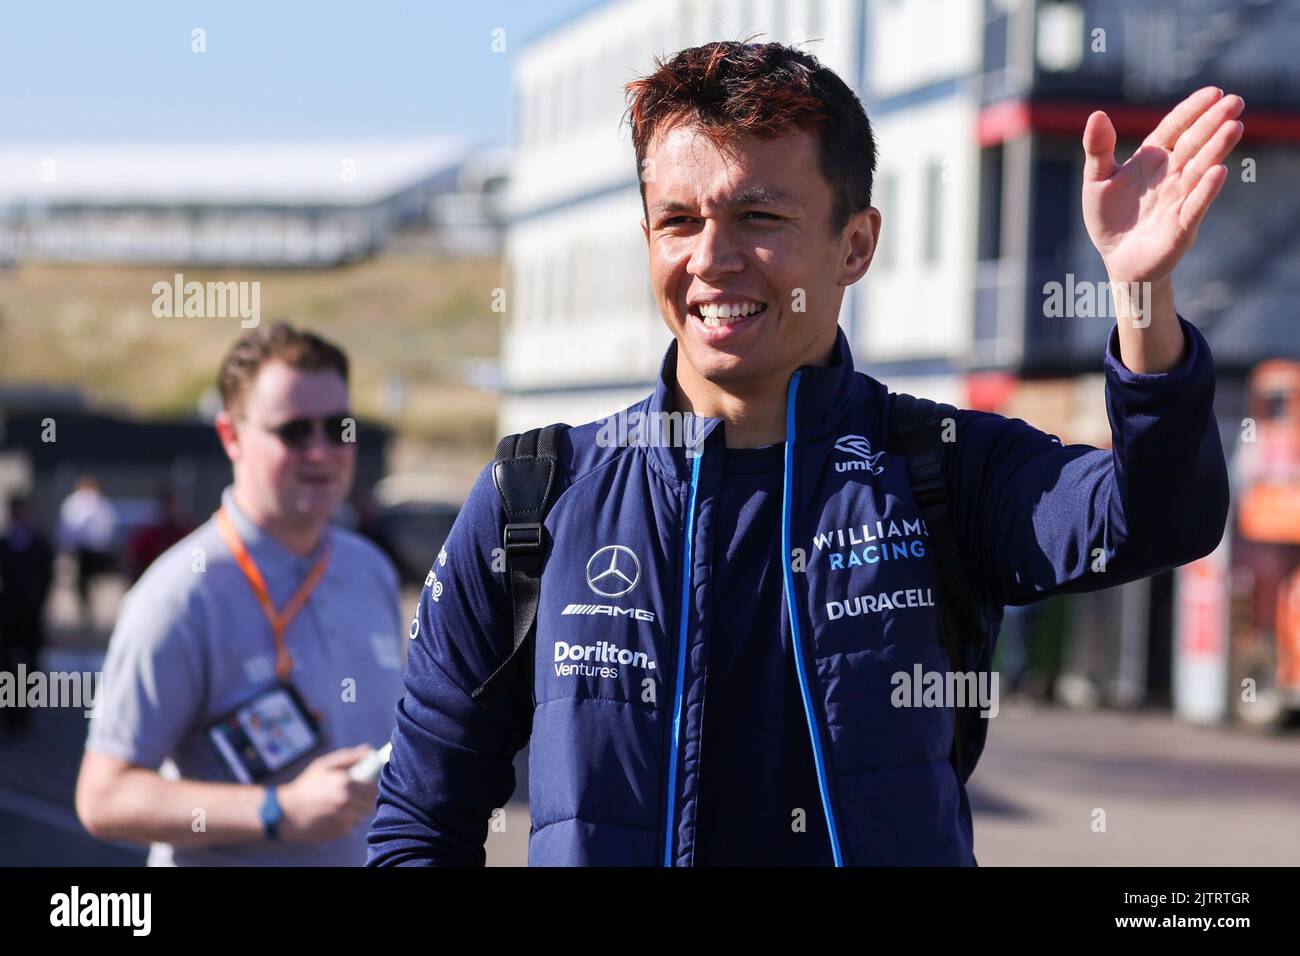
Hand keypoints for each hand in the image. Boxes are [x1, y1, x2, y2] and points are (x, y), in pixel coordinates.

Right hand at [278, 745, 378, 843]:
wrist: (286, 813)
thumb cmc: (305, 786)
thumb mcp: (323, 765)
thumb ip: (349, 757)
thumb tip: (370, 750)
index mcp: (346, 783)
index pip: (374, 787)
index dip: (371, 786)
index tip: (364, 785)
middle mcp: (347, 802)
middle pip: (370, 802)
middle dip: (365, 799)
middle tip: (352, 796)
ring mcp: (344, 818)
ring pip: (363, 815)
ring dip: (357, 811)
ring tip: (341, 806)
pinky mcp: (340, 832)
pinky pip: (353, 825)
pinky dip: (348, 821)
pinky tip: (334, 816)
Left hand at [1082, 86, 1243, 283]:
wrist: (1117, 259)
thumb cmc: (1109, 217)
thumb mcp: (1097, 180)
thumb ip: (1098, 149)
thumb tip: (1097, 115)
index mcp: (1154, 159)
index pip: (1175, 128)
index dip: (1192, 110)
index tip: (1213, 92)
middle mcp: (1172, 174)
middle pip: (1194, 144)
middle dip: (1213, 123)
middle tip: (1235, 101)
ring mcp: (1180, 198)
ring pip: (1200, 170)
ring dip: (1216, 149)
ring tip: (1234, 127)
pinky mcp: (1181, 226)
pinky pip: (1196, 205)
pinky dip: (1206, 190)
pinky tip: (1218, 172)